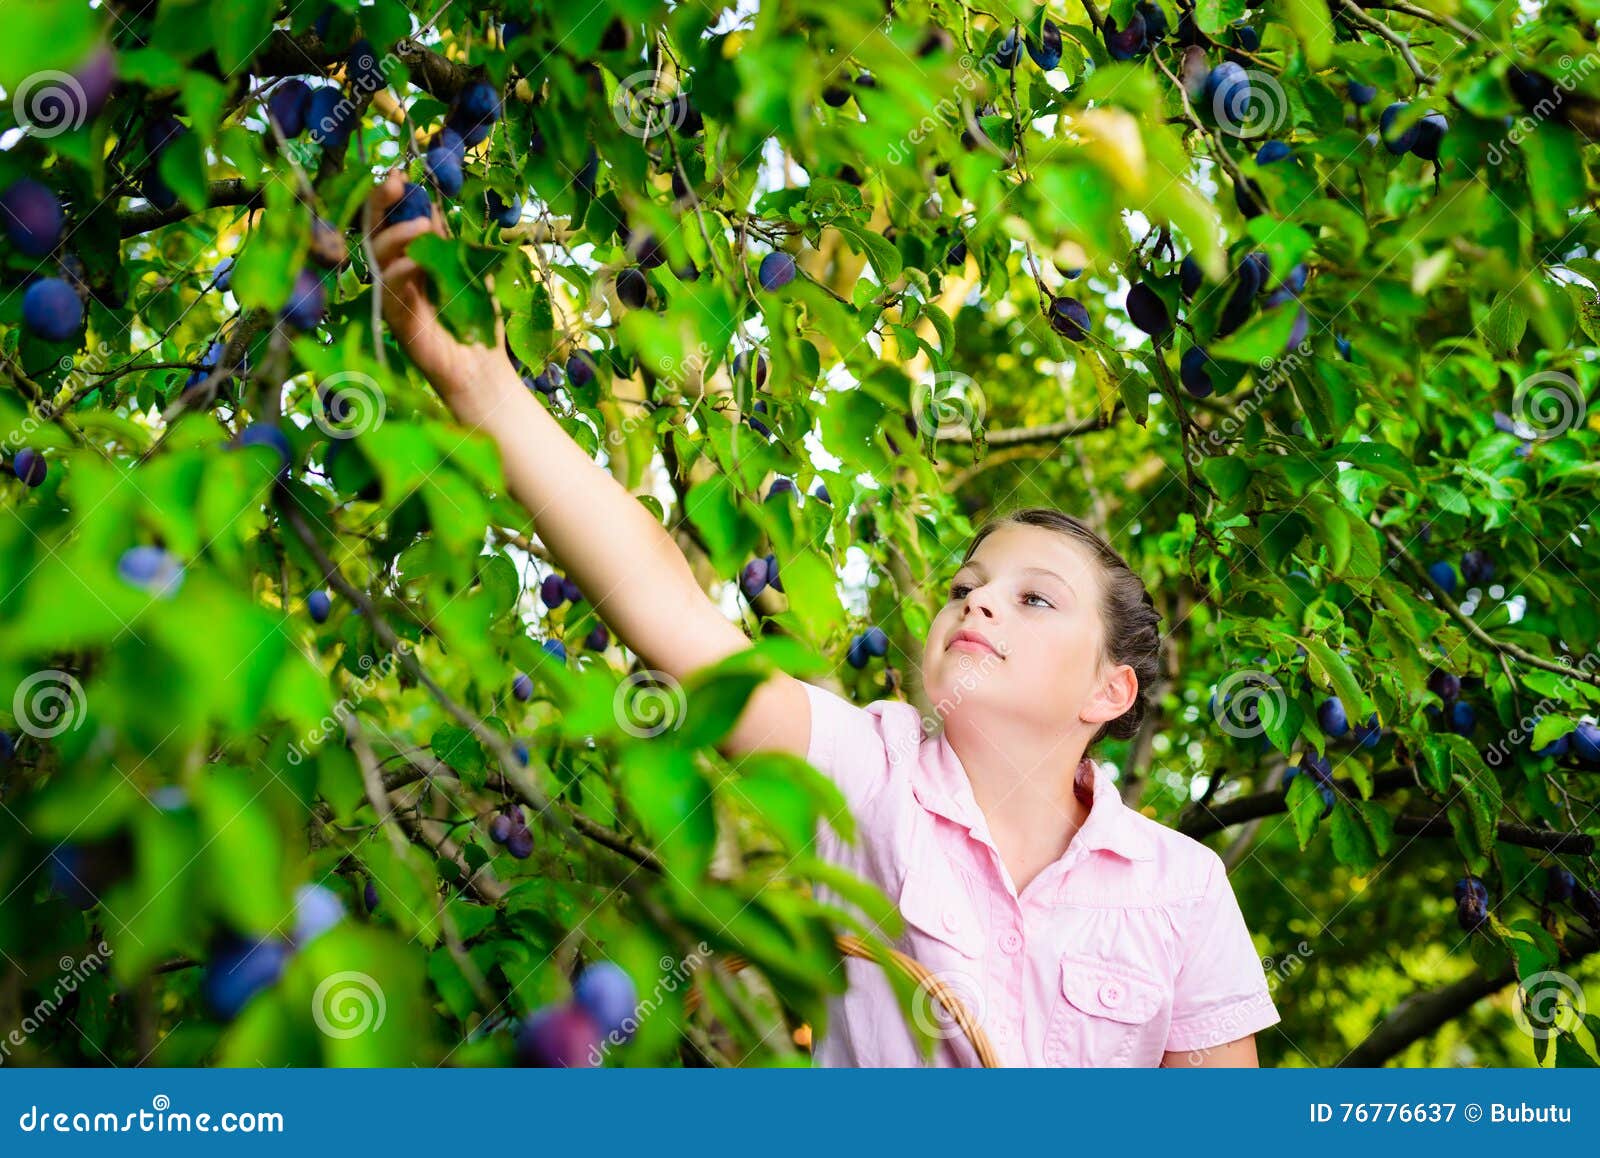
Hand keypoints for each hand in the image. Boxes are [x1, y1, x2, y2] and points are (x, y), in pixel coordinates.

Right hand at [365, 170, 516, 423]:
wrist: (482, 367)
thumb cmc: (475, 321)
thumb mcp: (466, 272)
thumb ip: (448, 243)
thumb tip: (433, 208)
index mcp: (410, 260)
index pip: (392, 223)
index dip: (390, 200)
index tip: (398, 175)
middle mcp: (395, 276)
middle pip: (375, 234)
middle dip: (381, 206)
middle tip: (394, 185)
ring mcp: (392, 298)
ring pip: (378, 259)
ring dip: (397, 237)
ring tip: (422, 227)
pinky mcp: (395, 321)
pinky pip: (390, 290)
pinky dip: (402, 272)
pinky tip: (417, 262)